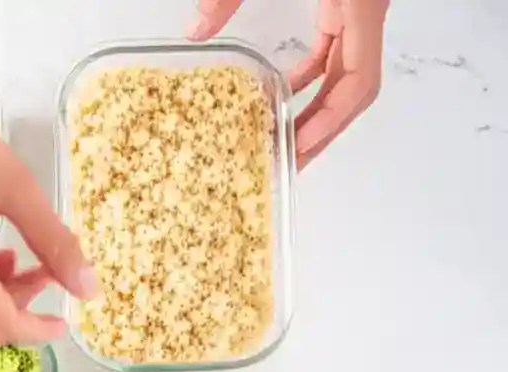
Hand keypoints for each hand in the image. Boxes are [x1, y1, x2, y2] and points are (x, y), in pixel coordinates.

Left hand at [189, 0, 388, 168]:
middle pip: (354, 90)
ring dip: (317, 110)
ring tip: (284, 143)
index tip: (298, 144)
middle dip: (323, 130)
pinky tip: (281, 98)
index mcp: (361, 5)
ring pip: (346, 75)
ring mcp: (356, 14)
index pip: (359, 80)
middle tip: (287, 164)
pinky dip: (309, 79)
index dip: (332, 118)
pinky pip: (331, 53)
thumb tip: (195, 31)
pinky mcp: (342, 6)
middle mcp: (366, 16)